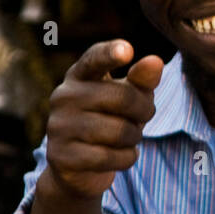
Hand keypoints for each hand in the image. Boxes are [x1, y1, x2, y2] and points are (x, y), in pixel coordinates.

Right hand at [43, 40, 163, 200]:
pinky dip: (126, 158)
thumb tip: (155, 62)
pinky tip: (123, 155)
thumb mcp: (130, 96)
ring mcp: (58, 126)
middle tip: (145, 117)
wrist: (81, 163)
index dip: (111, 54)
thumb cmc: (111, 118)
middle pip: (122, 98)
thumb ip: (142, 79)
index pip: (95, 59)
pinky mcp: (60, 155)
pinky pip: (108, 157)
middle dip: (144, 111)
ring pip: (118, 131)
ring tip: (129, 137)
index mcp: (80, 74)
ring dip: (134, 137)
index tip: (128, 50)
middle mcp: (63, 96)